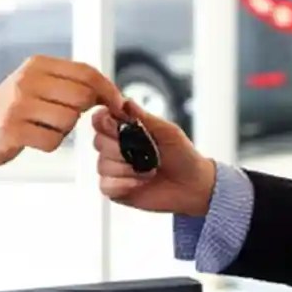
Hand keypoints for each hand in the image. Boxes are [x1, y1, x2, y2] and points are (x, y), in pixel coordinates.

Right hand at [0, 55, 126, 167]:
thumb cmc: (10, 110)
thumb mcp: (35, 84)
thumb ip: (68, 83)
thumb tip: (109, 91)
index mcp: (37, 64)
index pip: (86, 72)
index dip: (107, 89)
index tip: (118, 103)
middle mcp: (27, 80)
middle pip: (82, 97)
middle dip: (82, 112)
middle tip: (65, 117)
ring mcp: (19, 105)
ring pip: (69, 120)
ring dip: (63, 130)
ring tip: (42, 126)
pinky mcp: (13, 130)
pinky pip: (53, 140)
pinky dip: (49, 144)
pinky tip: (32, 138)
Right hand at [93, 100, 216, 216]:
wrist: (193, 185)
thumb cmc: (182, 155)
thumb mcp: (167, 131)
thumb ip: (144, 118)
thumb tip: (125, 102)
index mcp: (125, 129)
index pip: (100, 119)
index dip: (104, 121)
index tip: (117, 126)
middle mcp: (115, 147)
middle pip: (99, 142)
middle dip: (122, 149)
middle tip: (145, 153)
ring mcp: (114, 169)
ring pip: (103, 165)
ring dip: (129, 169)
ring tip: (149, 170)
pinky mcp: (115, 190)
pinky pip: (106, 185)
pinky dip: (124, 184)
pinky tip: (140, 183)